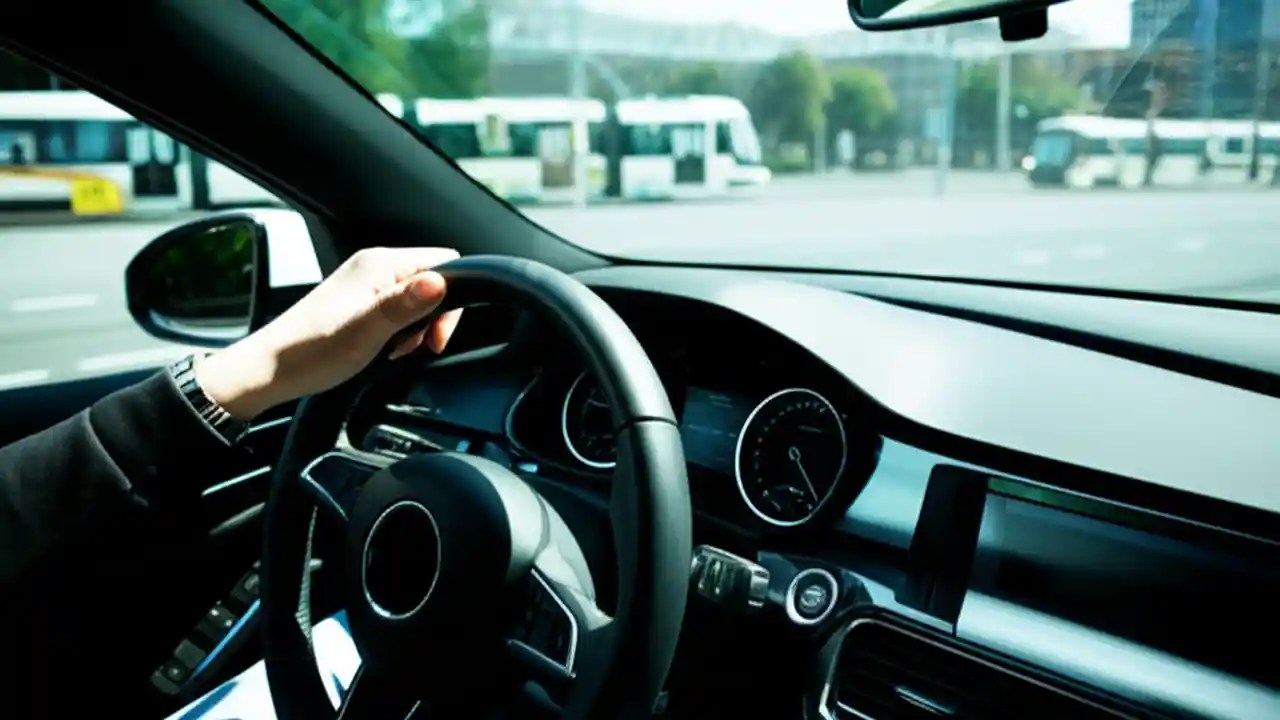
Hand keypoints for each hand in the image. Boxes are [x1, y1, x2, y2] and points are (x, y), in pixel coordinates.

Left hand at [195, 247, 461, 420]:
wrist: (270, 370)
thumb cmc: (311, 352)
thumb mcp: (366, 331)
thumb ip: (405, 304)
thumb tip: (440, 282)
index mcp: (379, 264)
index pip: (445, 263)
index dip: (452, 299)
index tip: (435, 335)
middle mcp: (374, 266)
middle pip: (434, 280)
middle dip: (436, 316)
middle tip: (418, 346)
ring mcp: (366, 283)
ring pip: (419, 296)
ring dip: (418, 326)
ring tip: (396, 348)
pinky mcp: (361, 301)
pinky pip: (400, 308)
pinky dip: (402, 330)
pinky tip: (386, 347)